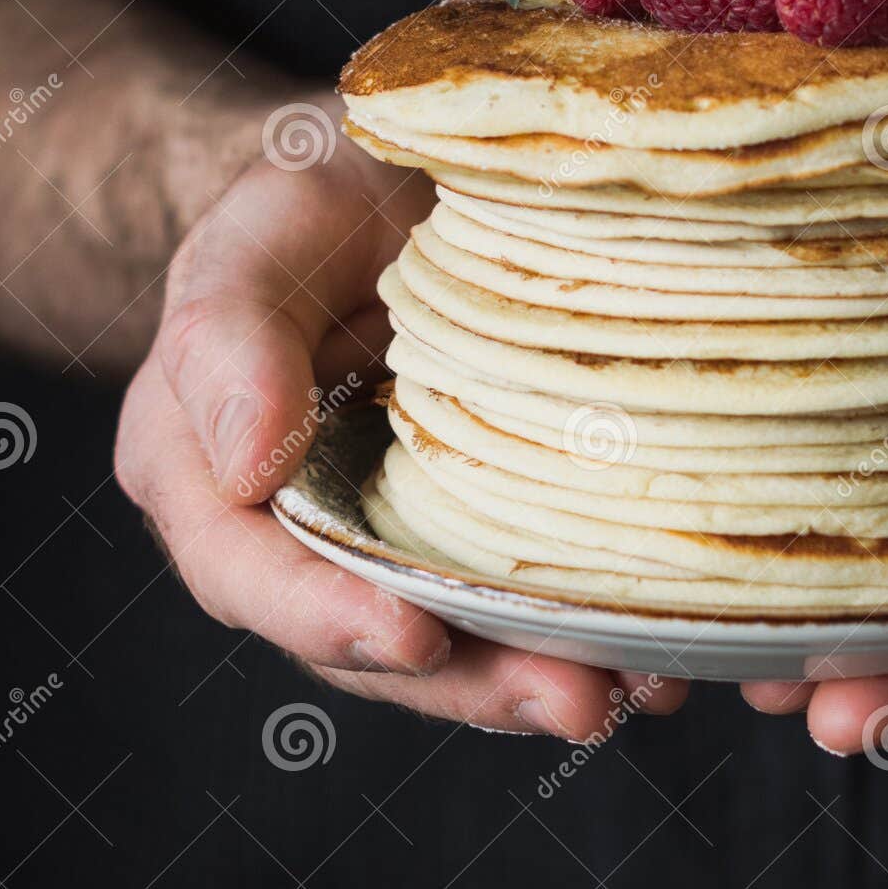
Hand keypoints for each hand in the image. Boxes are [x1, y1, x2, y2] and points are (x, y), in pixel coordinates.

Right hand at [115, 100, 687, 737]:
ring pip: (469, 640)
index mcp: (214, 479)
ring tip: (641, 689)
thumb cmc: (311, 206)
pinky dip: (598, 628)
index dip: (326, 618)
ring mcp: (407, 538)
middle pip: (378, 642)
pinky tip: (673, 645)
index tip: (411, 633)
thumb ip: (226, 338)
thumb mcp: (258, 233)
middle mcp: (308, 535)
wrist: (396, 188)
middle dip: (476, 684)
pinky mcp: (491, 527)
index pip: (252, 575)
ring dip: (552, 677)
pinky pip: (535, 595)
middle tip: (573, 700)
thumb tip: (244, 464)